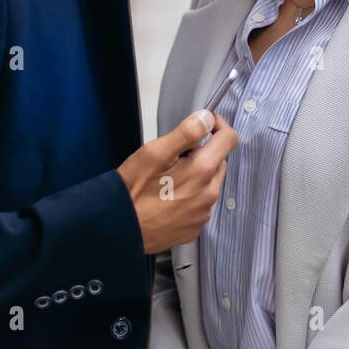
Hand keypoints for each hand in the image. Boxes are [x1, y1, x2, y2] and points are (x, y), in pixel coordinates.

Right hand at [117, 110, 238, 253]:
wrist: (119, 229)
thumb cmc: (132, 189)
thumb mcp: (154, 152)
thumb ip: (186, 133)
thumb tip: (208, 118)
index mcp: (202, 171)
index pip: (228, 139)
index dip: (217, 125)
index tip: (204, 123)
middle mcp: (209, 194)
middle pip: (219, 162)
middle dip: (203, 153)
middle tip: (175, 156)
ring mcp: (203, 214)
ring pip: (210, 184)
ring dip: (198, 176)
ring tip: (168, 180)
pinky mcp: (195, 228)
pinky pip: (200, 205)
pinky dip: (191, 197)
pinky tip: (168, 199)